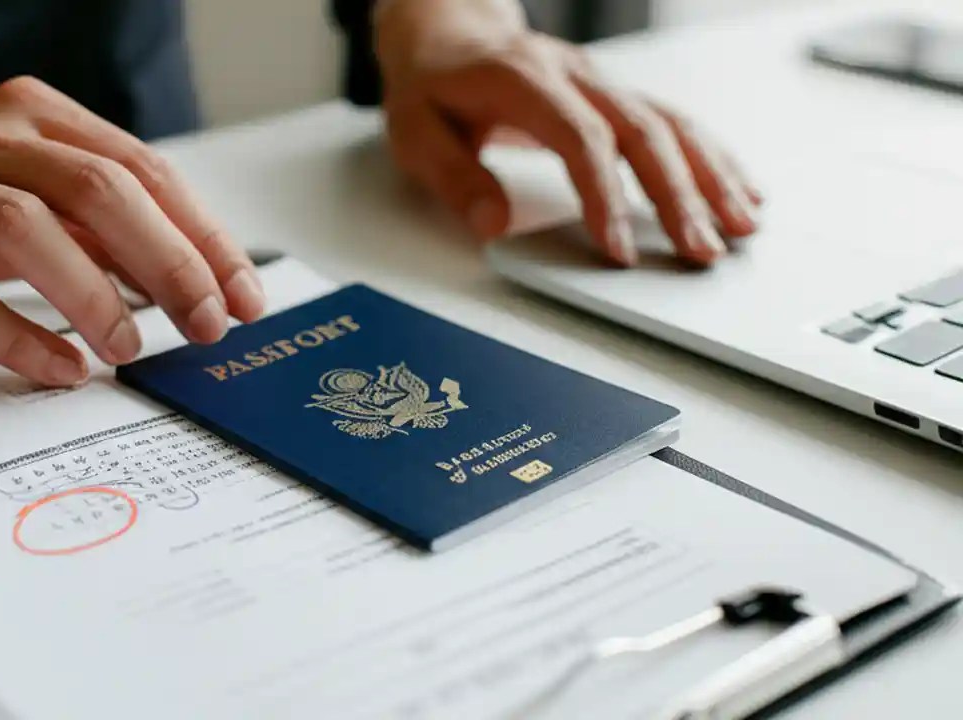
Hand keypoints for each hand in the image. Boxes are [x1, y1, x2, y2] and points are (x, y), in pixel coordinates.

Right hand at [0, 76, 264, 385]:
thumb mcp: (33, 185)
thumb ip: (104, 224)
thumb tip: (196, 282)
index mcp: (38, 116)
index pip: (143, 170)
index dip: (202, 235)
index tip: (242, 293)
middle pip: (99, 190)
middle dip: (168, 263)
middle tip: (206, 323)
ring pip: (27, 229)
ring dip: (95, 295)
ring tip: (131, 347)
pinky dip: (20, 335)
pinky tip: (62, 366)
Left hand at [373, 0, 761, 265]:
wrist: (447, 32)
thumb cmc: (431, 86)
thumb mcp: (415, 133)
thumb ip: (455, 177)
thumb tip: (493, 224)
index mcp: (523, 82)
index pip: (580, 138)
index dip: (605, 195)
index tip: (619, 250)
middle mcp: (575, 77)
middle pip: (642, 131)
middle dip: (678, 195)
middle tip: (701, 251)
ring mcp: (601, 83)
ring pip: (670, 122)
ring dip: (710, 176)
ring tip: (742, 225)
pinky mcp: (614, 94)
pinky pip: (672, 121)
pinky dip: (711, 156)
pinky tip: (740, 188)